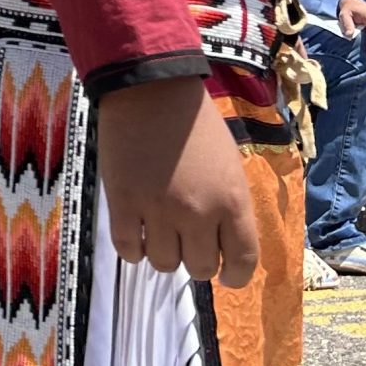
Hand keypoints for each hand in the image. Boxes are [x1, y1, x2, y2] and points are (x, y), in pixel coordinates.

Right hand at [97, 78, 259, 287]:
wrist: (150, 90)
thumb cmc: (197, 125)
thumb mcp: (230, 165)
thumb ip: (230, 207)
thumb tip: (222, 243)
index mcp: (232, 202)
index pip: (242, 263)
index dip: (234, 275)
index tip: (225, 272)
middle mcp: (198, 213)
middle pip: (200, 268)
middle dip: (195, 259)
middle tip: (186, 239)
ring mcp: (157, 210)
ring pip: (164, 264)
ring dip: (163, 252)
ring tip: (158, 231)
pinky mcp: (122, 202)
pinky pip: (128, 250)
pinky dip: (133, 249)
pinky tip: (135, 232)